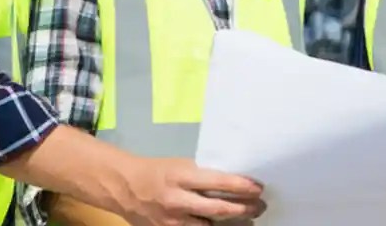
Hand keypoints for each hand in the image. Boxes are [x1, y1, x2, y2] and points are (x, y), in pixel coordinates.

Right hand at [114, 156, 265, 225]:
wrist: (125, 186)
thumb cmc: (159, 171)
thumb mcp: (182, 164)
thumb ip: (204, 174)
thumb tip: (234, 179)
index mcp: (182, 176)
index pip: (218, 182)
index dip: (242, 186)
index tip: (259, 188)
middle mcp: (178, 200)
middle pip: (218, 208)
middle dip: (244, 209)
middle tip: (260, 206)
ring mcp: (172, 220)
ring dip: (231, 223)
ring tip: (248, 219)